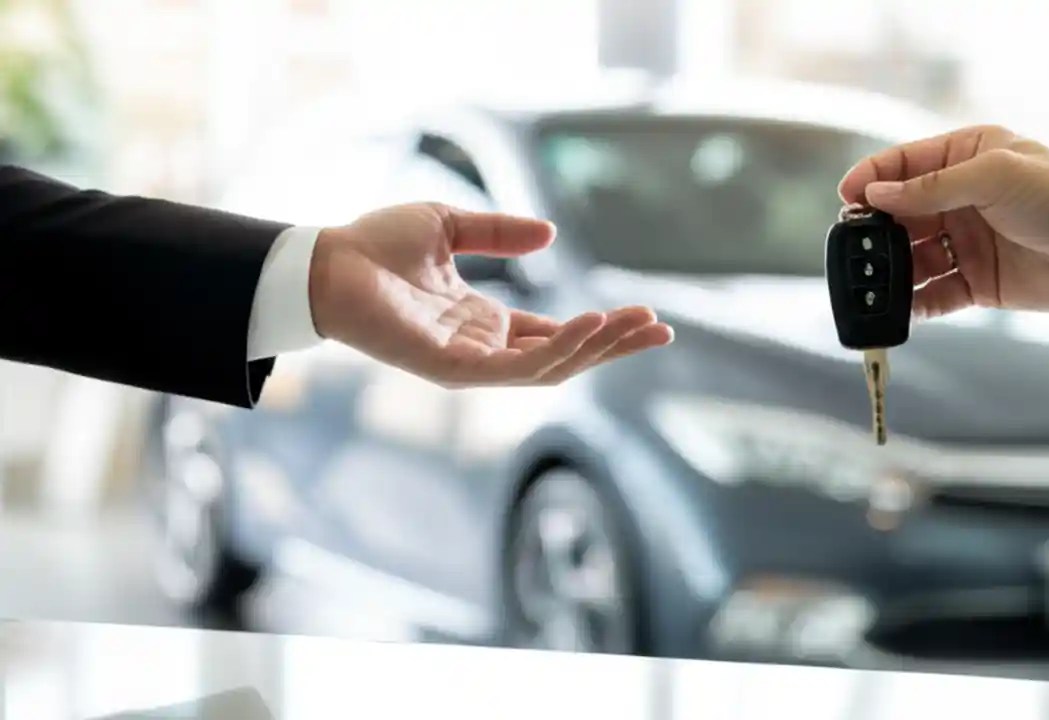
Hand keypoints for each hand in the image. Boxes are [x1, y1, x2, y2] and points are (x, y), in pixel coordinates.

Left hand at [307, 203, 672, 386]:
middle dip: (615, 346)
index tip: (647, 315)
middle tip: (661, 330)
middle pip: (565, 357)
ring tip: (636, 324)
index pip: (556, 334)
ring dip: (596, 349)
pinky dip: (558, 349)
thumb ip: (500, 232)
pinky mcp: (452, 370)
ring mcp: (469, 364)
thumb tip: (552, 235)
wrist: (324, 262)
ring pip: (549, 368)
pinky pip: (517, 368)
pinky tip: (590, 324)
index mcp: (484, 323)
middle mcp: (482, 349)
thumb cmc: (374, 246)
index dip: (603, 328)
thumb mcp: (449, 225)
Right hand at [839, 125, 1048, 318]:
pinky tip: (899, 309)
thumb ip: (932, 186)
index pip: (904, 163)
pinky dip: (913, 303)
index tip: (847, 198)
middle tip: (854, 246)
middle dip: (875, 230)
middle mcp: (961, 198)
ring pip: (910, 256)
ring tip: (872, 283)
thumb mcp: (996, 176)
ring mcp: (965, 241)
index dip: (871, 178)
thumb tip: (876, 194)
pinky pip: (932, 293)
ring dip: (889, 270)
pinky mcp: (975, 282)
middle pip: (899, 213)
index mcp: (968, 156)